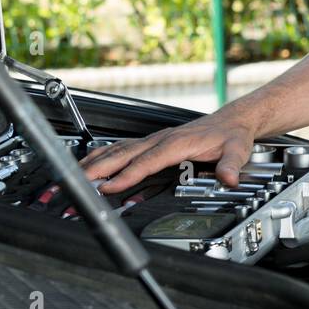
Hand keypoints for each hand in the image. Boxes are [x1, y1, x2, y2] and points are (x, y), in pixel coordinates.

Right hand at [78, 104, 262, 193]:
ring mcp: (153, 141)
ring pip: (116, 151)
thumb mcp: (237, 149)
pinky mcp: (151, 144)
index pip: (147, 161)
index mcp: (177, 143)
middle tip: (74, 186)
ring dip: (92, 165)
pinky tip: (88, 168)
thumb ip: (231, 164)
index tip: (108, 188)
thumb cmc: (231, 134)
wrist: (232, 120)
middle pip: (122, 155)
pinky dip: (101, 159)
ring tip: (70, 179)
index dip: (127, 175)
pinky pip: (121, 150)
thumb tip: (229, 178)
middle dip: (96, 171)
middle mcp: (160, 140)